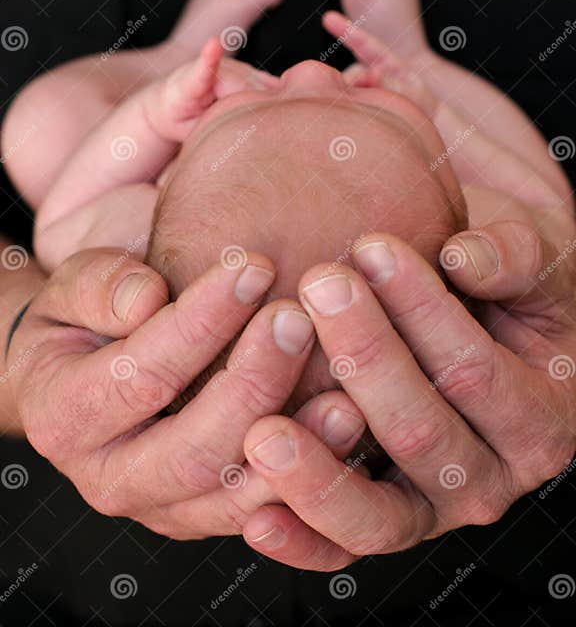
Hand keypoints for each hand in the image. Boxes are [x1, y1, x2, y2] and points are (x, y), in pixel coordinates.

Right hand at [7, 247, 363, 538]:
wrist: (90, 371)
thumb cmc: (88, 318)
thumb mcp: (74, 288)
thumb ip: (99, 286)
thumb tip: (148, 299)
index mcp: (63, 417)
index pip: (139, 376)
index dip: (200, 323)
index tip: (255, 267)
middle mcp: (109, 478)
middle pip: (191, 450)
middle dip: (252, 383)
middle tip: (299, 320)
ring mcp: (162, 507)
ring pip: (233, 496)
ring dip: (295, 446)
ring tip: (346, 392)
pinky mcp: (207, 514)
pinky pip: (262, 512)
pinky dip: (308, 478)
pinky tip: (349, 429)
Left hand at [240, 225, 575, 569]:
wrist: (490, 319)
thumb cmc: (510, 289)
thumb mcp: (536, 263)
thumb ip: (513, 256)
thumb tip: (465, 257)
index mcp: (539, 420)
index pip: (476, 372)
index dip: (423, 311)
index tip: (373, 248)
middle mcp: (490, 478)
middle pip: (419, 433)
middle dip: (363, 357)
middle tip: (317, 288)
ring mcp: (432, 510)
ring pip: (377, 511)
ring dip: (317, 469)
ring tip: (263, 429)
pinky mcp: (383, 523)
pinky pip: (343, 548)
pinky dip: (300, 540)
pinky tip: (256, 519)